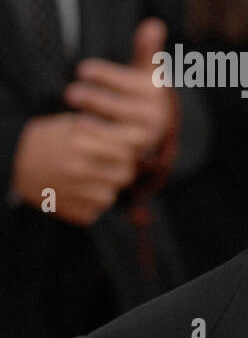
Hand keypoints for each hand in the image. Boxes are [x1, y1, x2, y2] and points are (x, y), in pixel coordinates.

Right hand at [9, 112, 137, 225]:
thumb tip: (145, 137)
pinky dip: (89, 204)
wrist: (8, 163)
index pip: (126, 150)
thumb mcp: (73, 125)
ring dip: (105, 188)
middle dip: (121, 169)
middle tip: (108, 165)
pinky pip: (94, 212)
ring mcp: (71, 191)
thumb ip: (109, 131)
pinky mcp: (66, 210)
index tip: (118, 148)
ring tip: (90, 179)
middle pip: (124, 175)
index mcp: (79, 142)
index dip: (126, 149)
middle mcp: (76, 168)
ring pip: (110, 196)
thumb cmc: (46, 139)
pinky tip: (76, 192)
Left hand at [63, 18, 173, 159]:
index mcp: (155, 93)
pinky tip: (76, 136)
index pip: (130, 83)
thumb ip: (146, 50)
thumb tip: (154, 23)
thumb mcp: (146, 72)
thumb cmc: (142, 94)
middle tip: (70, 92)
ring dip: (96, 128)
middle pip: (124, 110)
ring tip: (73, 121)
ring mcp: (145, 138)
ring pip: (121, 135)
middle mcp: (154, 117)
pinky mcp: (135, 156)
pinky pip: (115, 154)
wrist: (156, 129)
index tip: (81, 68)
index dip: (106, 75)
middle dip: (96, 101)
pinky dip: (96, 146)